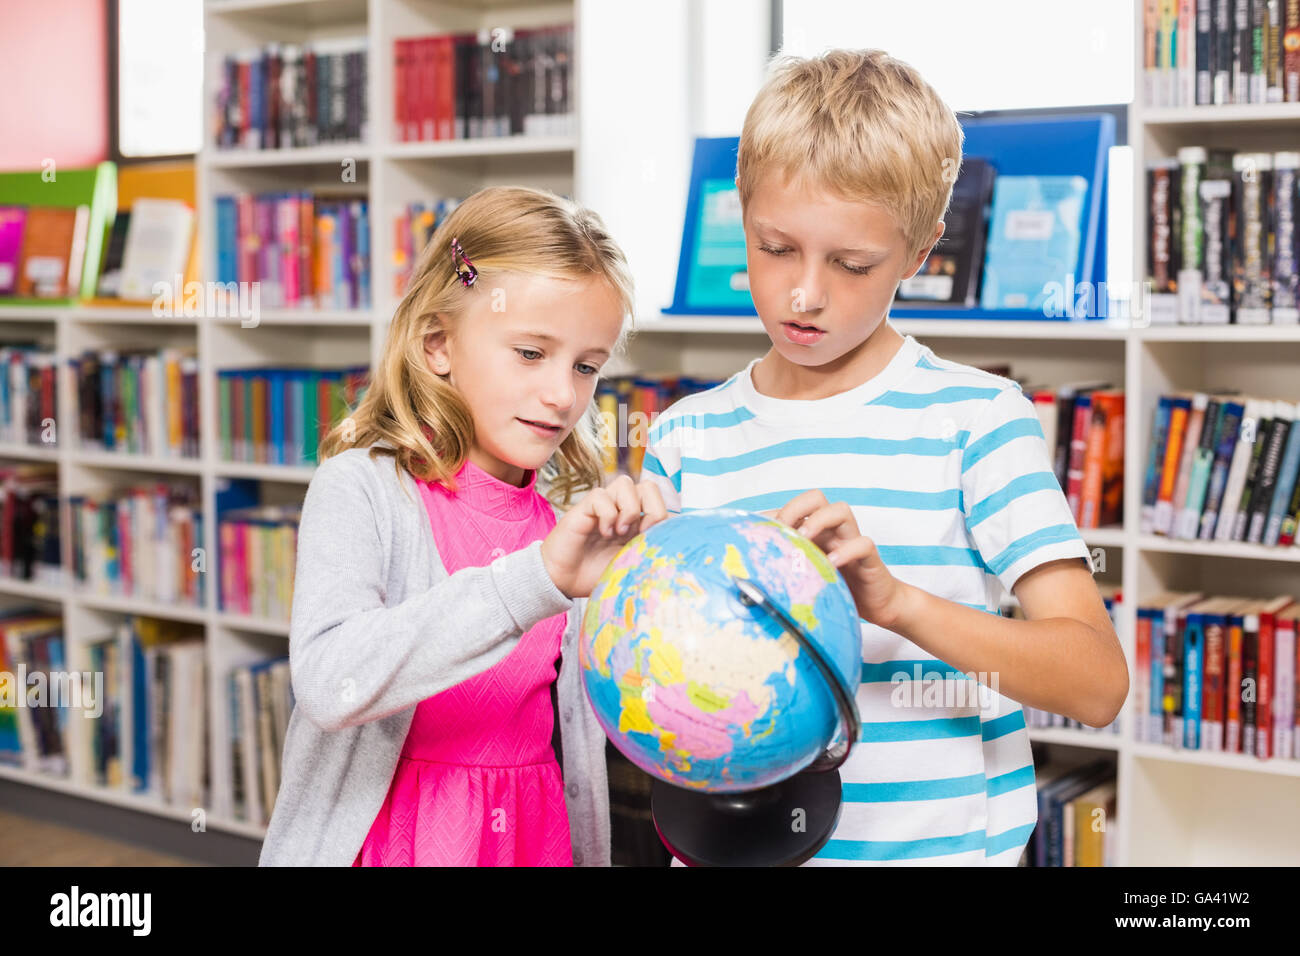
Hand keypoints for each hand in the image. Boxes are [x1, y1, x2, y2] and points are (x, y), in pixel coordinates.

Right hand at [541, 475, 668, 597]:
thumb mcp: (631, 566)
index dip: (662, 518)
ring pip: (626, 483)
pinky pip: (601, 495)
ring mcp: (604, 507)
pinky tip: (603, 532)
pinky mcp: (584, 508)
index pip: (661, 503)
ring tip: (619, 532)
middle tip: (640, 532)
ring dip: (628, 509)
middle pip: (649, 486)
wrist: (563, 581)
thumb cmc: (595, 575)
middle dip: (651, 508)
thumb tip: (675, 546)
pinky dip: (607, 514)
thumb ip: (649, 553)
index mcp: (638, 523)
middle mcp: (623, 511)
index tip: (653, 540)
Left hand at [761, 490, 910, 630]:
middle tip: (783, 531)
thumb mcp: (805, 577)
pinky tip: (832, 564)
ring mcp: (851, 541)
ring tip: (805, 539)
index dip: (773, 515)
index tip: (755, 534)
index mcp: (815, 533)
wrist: (877, 604)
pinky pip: (863, 543)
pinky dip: (847, 550)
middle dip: (795, 508)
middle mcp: (832, 531)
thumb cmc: (838, 589)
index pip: (792, 510)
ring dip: (819, 520)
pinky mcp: (870, 558)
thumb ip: (786, 567)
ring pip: (841, 510)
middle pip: (816, 498)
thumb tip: (751, 568)